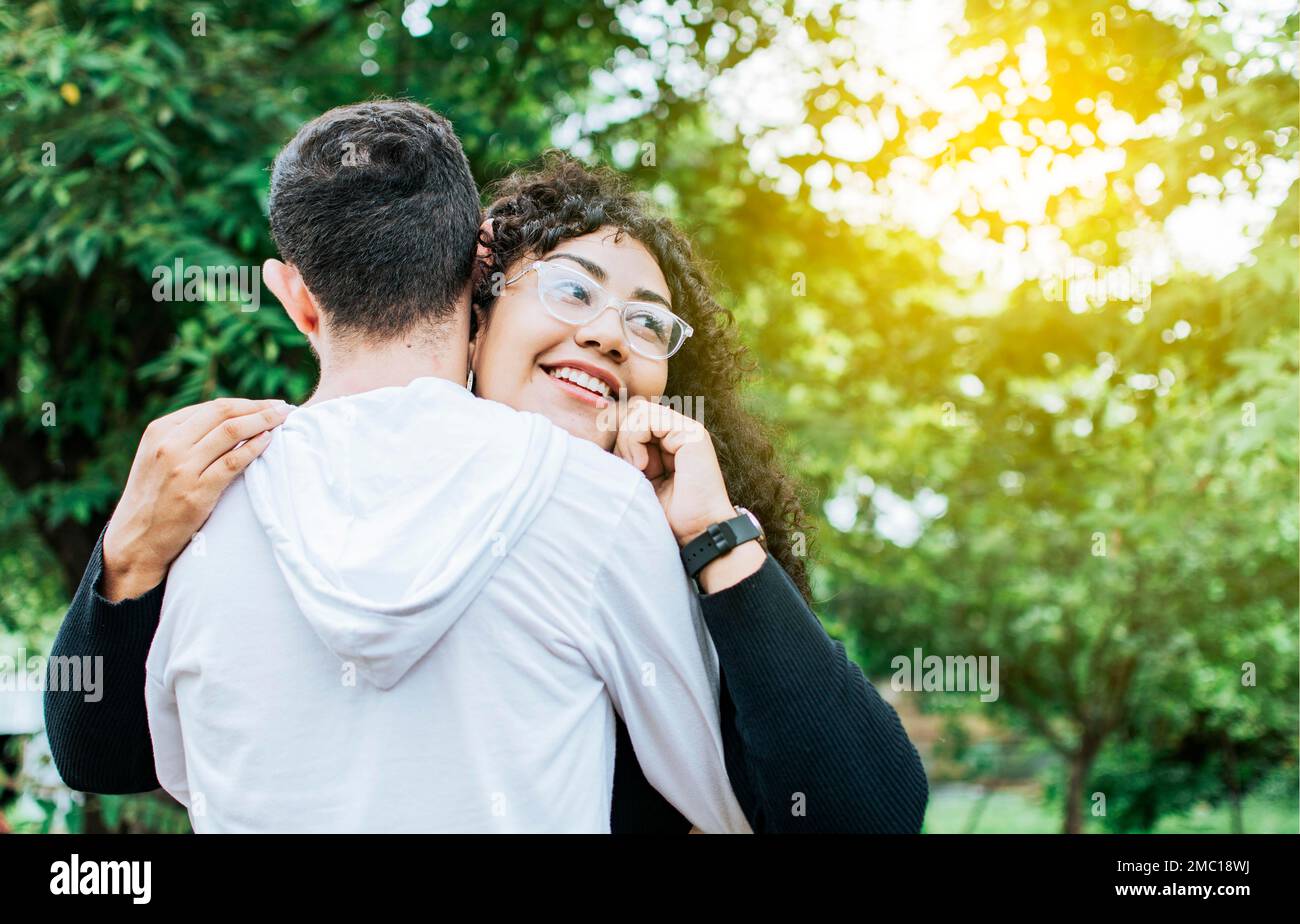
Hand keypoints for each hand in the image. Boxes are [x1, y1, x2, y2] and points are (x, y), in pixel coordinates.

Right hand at [100, 398, 292, 601]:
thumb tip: (231, 421)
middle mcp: (169, 444)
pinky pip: (233, 462)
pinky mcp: (195, 492)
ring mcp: (182, 468)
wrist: (136, 540)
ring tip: (285, 419)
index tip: (267, 405)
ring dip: (263, 422)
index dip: (245, 404)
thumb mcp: (158, 458)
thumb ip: (185, 438)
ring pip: (231, 432)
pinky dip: (254, 448)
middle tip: (284, 407)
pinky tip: (270, 441)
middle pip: (223, 414)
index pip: (211, 408)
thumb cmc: (154, 498)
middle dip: (259, 407)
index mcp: (159, 431)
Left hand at [613, 396, 734, 545]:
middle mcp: (678, 432)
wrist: (696, 531)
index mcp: (668, 441)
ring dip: (629, 440)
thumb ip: (628, 453)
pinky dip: (637, 439)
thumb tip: (604, 426)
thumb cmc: (668, 513)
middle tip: (630, 468)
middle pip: (636, 412)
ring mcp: (687, 430)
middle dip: (623, 439)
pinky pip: (650, 418)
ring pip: (640, 412)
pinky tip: (643, 465)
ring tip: (638, 467)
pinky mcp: (692, 433)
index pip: (635, 418)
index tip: (623, 467)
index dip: (620, 438)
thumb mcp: (638, 478)